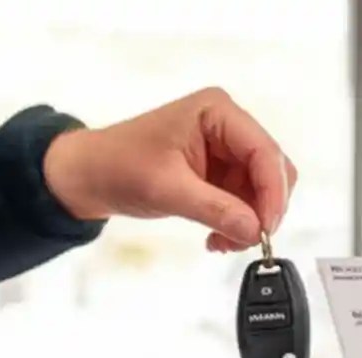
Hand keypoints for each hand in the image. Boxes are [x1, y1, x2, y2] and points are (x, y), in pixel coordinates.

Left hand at [43, 87, 297, 252]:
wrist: (89, 176)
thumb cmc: (117, 165)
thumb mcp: (167, 188)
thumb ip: (215, 209)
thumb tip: (254, 230)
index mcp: (217, 111)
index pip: (264, 151)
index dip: (273, 192)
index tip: (267, 228)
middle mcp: (227, 126)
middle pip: (272, 170)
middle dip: (263, 209)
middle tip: (247, 239)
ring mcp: (225, 150)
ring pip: (262, 191)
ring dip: (249, 221)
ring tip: (223, 242)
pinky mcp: (220, 173)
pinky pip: (246, 201)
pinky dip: (237, 223)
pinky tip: (217, 237)